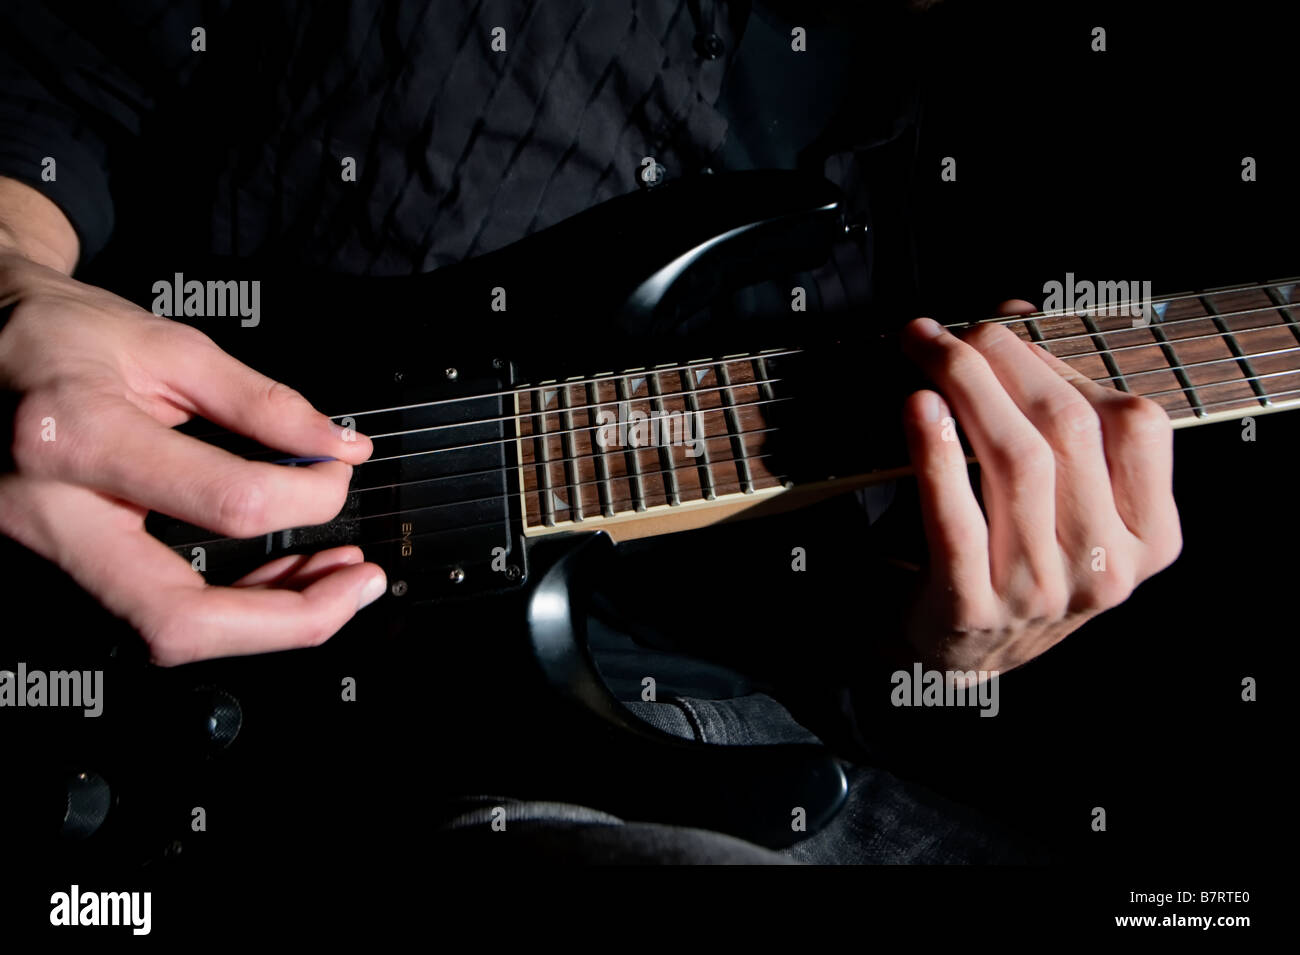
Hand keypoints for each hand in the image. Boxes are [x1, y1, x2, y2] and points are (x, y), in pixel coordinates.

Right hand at [0, 252, 385, 664]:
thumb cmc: (58, 336)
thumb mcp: (167, 346)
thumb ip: (263, 403)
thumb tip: (339, 447)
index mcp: (77, 437)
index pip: (228, 503)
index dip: (311, 496)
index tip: (339, 470)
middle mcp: (49, 513)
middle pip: (180, 619)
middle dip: (290, 619)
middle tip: (356, 587)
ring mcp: (46, 554)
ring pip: (166, 632)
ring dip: (267, 620)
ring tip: (332, 577)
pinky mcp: (60, 570)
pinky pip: (153, 612)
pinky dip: (229, 607)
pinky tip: (278, 575)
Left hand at [897, 302, 1181, 673]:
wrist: (954, 650)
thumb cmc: (1009, 555)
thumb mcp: (1056, 497)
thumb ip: (1053, 416)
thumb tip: (1016, 314)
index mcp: (1149, 537)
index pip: (1138, 425)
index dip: (1071, 362)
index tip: (1013, 330)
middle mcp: (1106, 569)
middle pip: (1069, 432)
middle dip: (1007, 361)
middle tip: (955, 331)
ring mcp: (1041, 594)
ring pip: (1018, 463)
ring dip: (967, 388)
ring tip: (928, 350)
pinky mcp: (971, 609)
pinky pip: (955, 518)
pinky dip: (935, 453)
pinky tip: (918, 407)